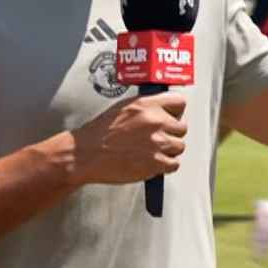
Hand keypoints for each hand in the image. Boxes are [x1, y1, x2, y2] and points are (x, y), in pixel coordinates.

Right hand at [67, 93, 188, 185]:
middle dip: (171, 134)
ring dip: (168, 151)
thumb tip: (161, 112)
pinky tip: (151, 162)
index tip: (171, 117)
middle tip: (156, 139)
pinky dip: (165, 165)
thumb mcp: (123, 108)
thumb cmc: (99, 133)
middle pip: (182, 127)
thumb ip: (145, 108)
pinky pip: (174, 164)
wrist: (86, 154)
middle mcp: (155, 121)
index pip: (178, 102)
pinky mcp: (156, 162)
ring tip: (150, 152)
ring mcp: (157, 142)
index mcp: (146, 104)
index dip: (175, 112)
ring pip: (179, 146)